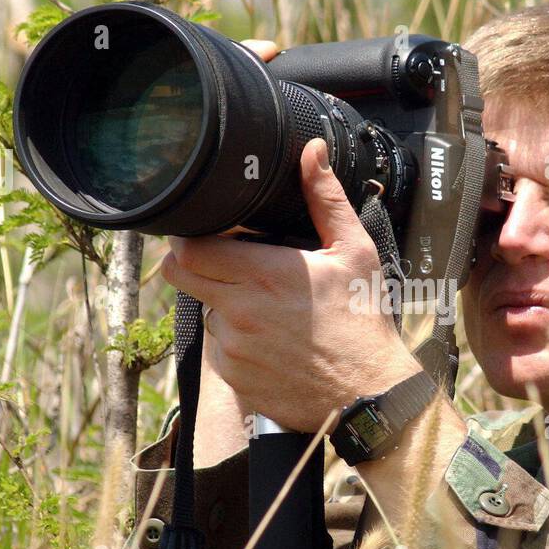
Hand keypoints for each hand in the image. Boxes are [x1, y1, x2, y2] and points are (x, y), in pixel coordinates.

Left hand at [160, 136, 420, 434]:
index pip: (189, 249)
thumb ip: (325, 199)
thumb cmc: (364, 321)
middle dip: (195, 264)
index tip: (210, 234)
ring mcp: (232, 348)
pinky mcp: (234, 378)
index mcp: (264, 274)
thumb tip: (311, 152)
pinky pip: (219, 349)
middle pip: (180, 276)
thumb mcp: (354, 253)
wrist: (368, 396)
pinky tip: (271, 340)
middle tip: (225, 263)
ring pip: (204, 311)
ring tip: (266, 308)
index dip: (191, 237)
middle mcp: (239, 311)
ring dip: (222, 304)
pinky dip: (236, 341)